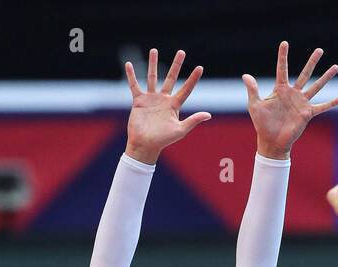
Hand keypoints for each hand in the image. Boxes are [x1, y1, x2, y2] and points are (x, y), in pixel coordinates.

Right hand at [124, 49, 210, 164]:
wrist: (144, 145)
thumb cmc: (163, 140)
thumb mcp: (180, 130)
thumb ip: (193, 121)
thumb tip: (209, 114)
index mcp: (174, 105)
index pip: (186, 89)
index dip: (193, 79)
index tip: (200, 67)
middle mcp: (163, 99)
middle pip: (171, 78)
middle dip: (176, 65)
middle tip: (181, 52)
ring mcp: (151, 99)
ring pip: (152, 77)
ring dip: (153, 64)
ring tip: (154, 50)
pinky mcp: (139, 101)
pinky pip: (134, 85)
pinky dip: (131, 75)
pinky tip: (129, 64)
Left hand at [244, 41, 337, 159]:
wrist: (271, 142)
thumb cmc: (262, 124)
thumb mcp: (255, 106)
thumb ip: (253, 90)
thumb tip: (245, 75)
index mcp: (280, 90)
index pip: (282, 69)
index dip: (283, 56)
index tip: (285, 43)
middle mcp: (293, 94)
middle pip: (304, 73)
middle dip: (312, 62)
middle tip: (320, 50)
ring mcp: (301, 103)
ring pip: (316, 86)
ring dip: (326, 77)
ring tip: (335, 67)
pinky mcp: (307, 113)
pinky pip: (322, 107)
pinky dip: (332, 103)